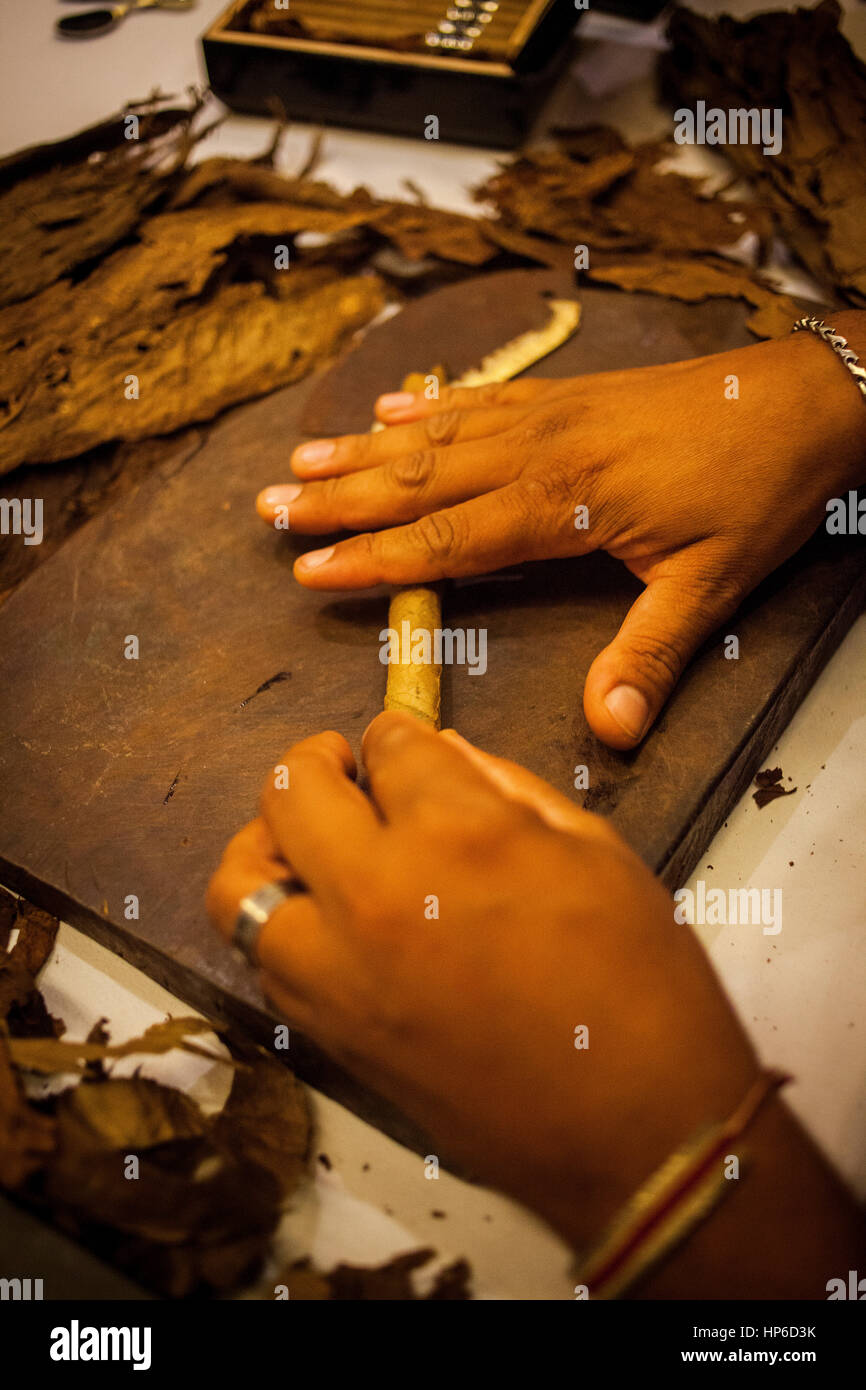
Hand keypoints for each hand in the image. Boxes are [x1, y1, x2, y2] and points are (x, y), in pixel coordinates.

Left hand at [207, 712, 759, 1249]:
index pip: (388, 745)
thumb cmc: (641, 988)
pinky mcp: (332, 1035)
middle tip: (345, 770)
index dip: (398, 738)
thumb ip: (510, 788)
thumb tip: (445, 753)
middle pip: (290, 791)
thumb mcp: (598, 854)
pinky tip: (326, 920)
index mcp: (457, 834)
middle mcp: (377, 894)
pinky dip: (279, 924)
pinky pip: (264, 960)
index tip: (407, 749)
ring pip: (242, 883)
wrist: (636, 1134)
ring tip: (309, 844)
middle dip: (315, 762)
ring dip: (269, 847)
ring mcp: (340, 972)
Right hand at [258, 319, 864, 748]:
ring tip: (299, 461)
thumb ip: (648, 657)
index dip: (374, 558)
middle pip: (422, 480)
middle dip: (341, 499)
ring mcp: (552, 414)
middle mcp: (542, 450)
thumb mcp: (712, 587)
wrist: (809, 398)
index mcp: (566, 503)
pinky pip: (482, 398)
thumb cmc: (760, 494)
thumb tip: (606, 731)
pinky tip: (389, 410)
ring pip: (438, 436)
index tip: (308, 571)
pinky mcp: (569, 394)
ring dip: (365, 452)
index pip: (450, 539)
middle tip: (270, 511)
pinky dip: (430, 406)